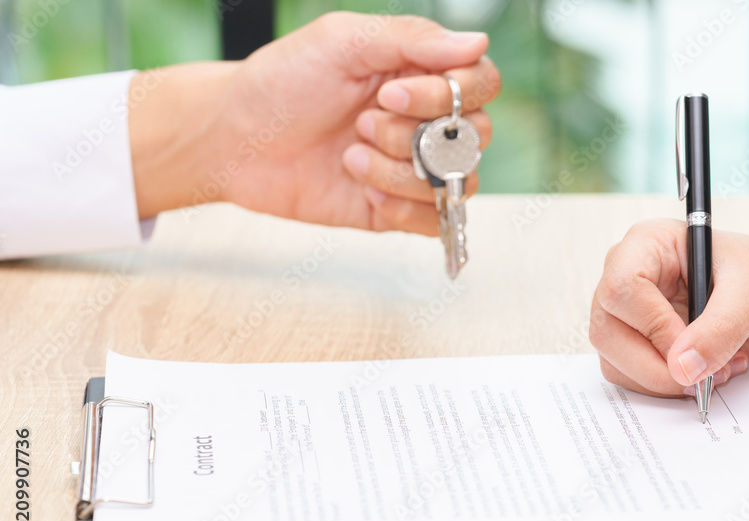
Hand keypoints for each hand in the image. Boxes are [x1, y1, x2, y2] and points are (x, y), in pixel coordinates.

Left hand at [130, 12, 499, 233]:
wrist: (234, 140)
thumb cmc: (282, 82)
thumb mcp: (342, 41)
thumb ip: (412, 39)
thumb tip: (480, 43)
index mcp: (419, 73)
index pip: (480, 83)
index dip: (451, 93)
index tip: (391, 92)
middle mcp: (424, 120)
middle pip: (474, 135)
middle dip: (415, 134)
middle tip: (363, 123)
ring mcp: (412, 167)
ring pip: (456, 180)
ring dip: (401, 171)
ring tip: (352, 157)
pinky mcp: (395, 208)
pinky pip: (433, 220)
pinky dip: (402, 207)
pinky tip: (364, 190)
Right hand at [589, 220, 748, 395]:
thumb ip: (719, 330)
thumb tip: (681, 368)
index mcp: (649, 245)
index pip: (621, 289)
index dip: (653, 327)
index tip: (690, 351)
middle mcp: (630, 276)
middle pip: (607, 331)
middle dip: (655, 366)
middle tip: (703, 376)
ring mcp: (631, 314)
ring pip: (614, 360)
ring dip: (665, 380)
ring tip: (717, 369)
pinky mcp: (640, 344)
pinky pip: (631, 377)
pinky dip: (668, 387)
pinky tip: (708, 371)